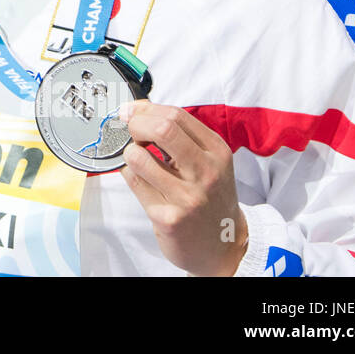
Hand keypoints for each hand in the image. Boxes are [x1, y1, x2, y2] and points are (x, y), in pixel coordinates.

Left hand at [119, 100, 247, 275]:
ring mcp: (188, 197)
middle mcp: (206, 172)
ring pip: (139, 157)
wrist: (224, 244)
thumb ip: (177, 134)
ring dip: (129, 154)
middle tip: (130, 131)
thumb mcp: (206, 160)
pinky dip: (131, 176)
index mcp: (216, 152)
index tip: (131, 112)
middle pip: (161, 129)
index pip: (175, 115)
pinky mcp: (169, 218)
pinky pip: (134, 184)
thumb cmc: (209, 196)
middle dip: (135, 124)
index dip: (145, 110)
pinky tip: (144, 182)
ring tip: (139, 160)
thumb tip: (136, 109)